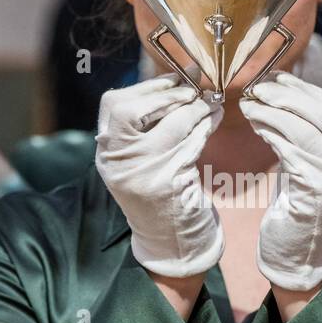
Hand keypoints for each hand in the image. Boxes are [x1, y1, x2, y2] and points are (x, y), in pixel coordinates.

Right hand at [95, 74, 224, 277]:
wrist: (169, 243)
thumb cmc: (160, 193)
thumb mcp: (141, 160)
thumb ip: (146, 126)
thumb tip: (175, 80)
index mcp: (107, 152)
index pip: (114, 105)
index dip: (146, 87)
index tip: (173, 80)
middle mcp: (117, 162)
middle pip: (129, 111)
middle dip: (166, 95)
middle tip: (192, 91)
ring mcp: (140, 173)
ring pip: (170, 125)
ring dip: (196, 109)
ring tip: (210, 103)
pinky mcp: (167, 184)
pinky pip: (190, 143)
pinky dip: (206, 127)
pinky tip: (214, 119)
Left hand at [238, 71, 321, 290]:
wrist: (300, 249)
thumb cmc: (302, 200)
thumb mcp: (315, 160)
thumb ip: (312, 129)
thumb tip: (287, 86)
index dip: (307, 90)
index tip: (279, 78)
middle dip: (288, 96)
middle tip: (259, 88)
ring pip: (303, 130)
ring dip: (272, 113)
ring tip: (250, 104)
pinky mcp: (319, 188)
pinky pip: (290, 150)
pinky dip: (270, 133)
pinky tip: (256, 125)